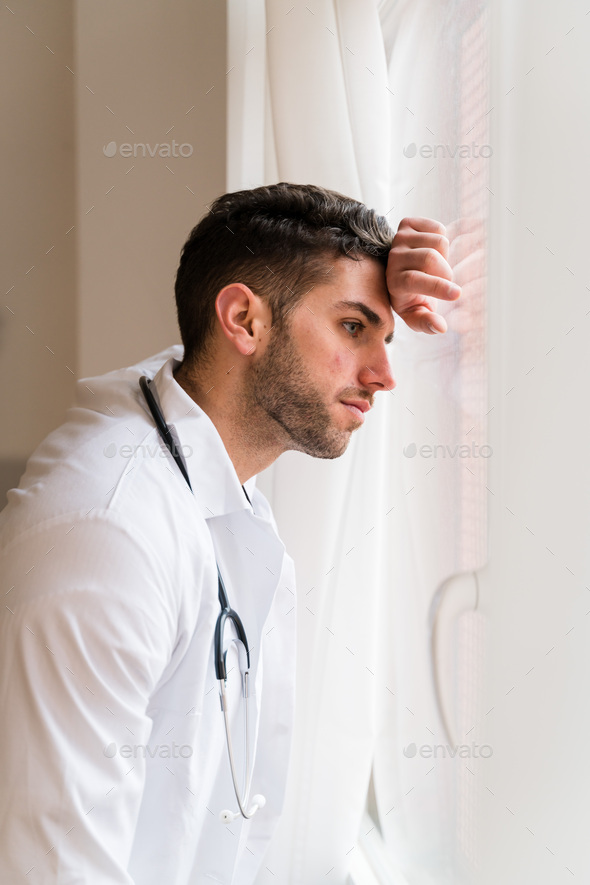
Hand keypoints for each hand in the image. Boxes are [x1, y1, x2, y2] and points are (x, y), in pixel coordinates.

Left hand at [386, 217, 461, 333]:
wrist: (401, 271)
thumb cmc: (411, 297)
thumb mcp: (416, 314)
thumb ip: (427, 323)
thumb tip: (441, 327)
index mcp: (394, 282)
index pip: (415, 280)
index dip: (437, 287)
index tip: (457, 294)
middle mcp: (393, 258)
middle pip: (430, 258)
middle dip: (446, 272)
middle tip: (445, 280)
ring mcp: (399, 238)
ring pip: (438, 241)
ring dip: (445, 256)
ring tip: (435, 266)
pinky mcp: (407, 224)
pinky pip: (438, 228)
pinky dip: (442, 241)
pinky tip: (432, 250)